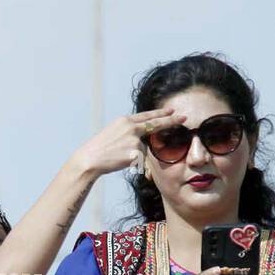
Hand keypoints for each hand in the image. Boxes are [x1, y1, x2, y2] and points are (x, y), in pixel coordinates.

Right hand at [70, 108, 186, 177]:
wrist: (90, 159)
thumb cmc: (99, 149)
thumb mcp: (113, 133)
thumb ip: (129, 131)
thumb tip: (142, 135)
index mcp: (125, 120)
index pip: (146, 115)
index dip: (160, 113)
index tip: (171, 111)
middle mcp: (131, 127)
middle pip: (156, 123)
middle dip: (171, 121)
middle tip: (184, 118)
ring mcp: (133, 139)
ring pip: (145, 148)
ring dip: (136, 155)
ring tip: (118, 156)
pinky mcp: (135, 152)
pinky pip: (141, 160)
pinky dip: (135, 163)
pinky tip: (121, 162)